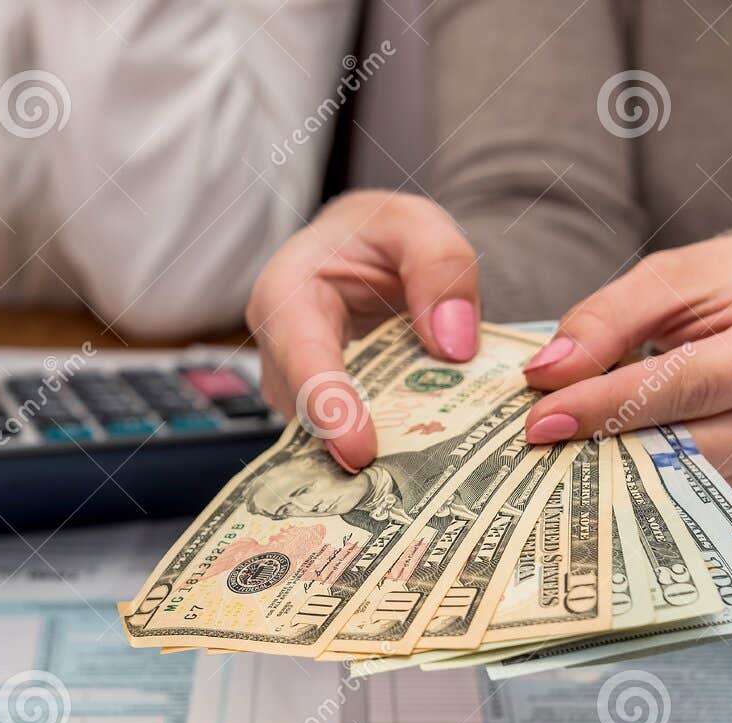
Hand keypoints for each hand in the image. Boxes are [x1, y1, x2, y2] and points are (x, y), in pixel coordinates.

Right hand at [247, 191, 480, 471]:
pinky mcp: (316, 414)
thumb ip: (440, 266)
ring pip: (322, 438)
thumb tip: (452, 344)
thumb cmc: (380, 234)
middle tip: (407, 491)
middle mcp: (278, 350)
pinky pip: (342, 442)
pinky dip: (381, 455)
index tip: (361, 452)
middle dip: (351, 452)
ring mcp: (293, 389)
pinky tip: (423, 476)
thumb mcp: (417, 223)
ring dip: (370, 460)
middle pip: (308, 414)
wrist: (359, 248)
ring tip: (421, 489)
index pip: (303, 357)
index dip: (330, 408)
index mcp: (287, 293)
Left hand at [521, 234, 731, 497]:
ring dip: (614, 471)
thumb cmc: (727, 287)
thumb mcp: (667, 278)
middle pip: (688, 446)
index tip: (542, 419)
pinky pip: (691, 492)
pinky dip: (639, 481)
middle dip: (603, 446)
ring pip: (685, 481)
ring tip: (554, 455)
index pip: (690, 385)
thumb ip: (605, 321)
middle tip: (533, 445)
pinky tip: (593, 465)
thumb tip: (545, 375)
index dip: (611, 405)